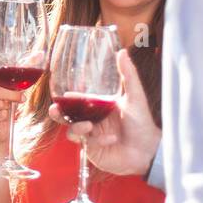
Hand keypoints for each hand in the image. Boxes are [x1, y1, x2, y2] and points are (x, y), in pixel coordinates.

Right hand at [0, 56, 24, 148]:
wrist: (0, 127)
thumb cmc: (7, 102)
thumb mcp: (15, 85)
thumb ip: (25, 68)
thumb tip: (41, 53)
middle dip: (11, 95)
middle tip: (22, 98)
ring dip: (8, 106)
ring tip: (7, 108)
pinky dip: (5, 116)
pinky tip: (2, 117)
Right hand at [52, 48, 160, 176]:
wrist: (148, 150)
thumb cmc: (142, 123)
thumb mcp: (135, 97)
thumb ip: (128, 75)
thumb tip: (122, 51)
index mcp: (99, 107)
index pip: (79, 102)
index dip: (68, 99)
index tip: (63, 96)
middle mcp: (93, 120)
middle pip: (69, 116)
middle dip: (59, 113)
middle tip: (54, 110)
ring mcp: (91, 136)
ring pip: (72, 130)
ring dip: (77, 127)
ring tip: (89, 126)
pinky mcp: (92, 150)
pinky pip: (86, 143)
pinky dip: (97, 140)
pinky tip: (111, 139)